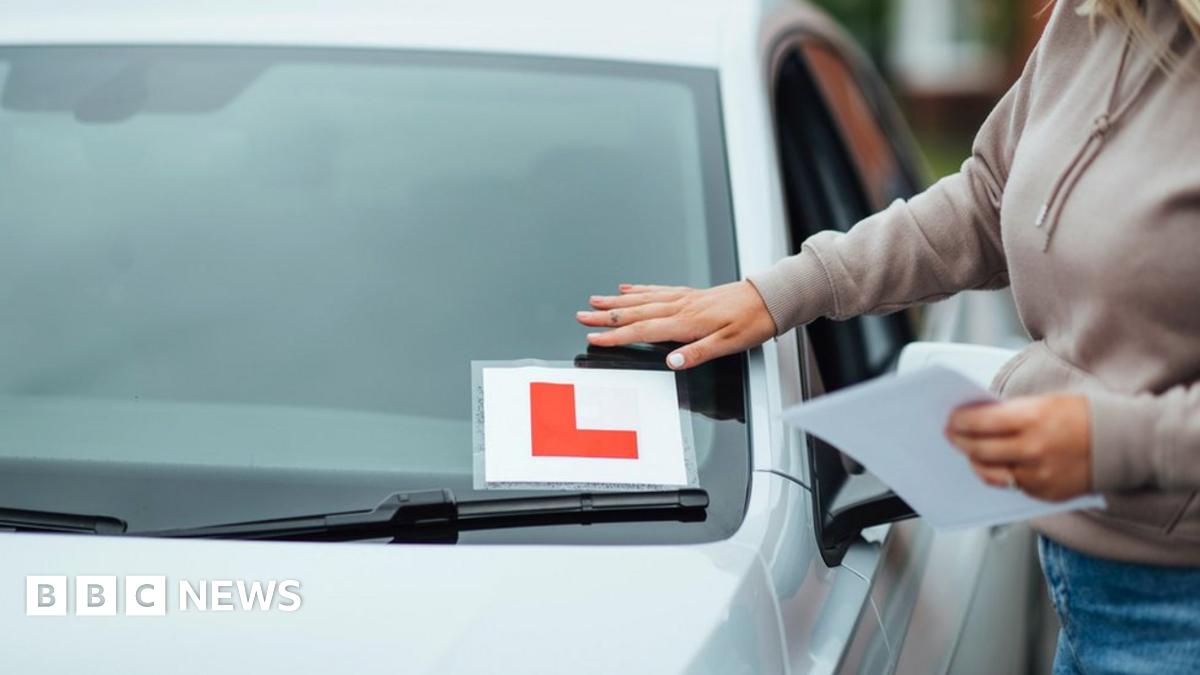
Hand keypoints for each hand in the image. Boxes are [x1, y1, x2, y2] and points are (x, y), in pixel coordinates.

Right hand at [576, 281, 775, 369]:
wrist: (769, 299)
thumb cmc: (752, 322)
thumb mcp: (729, 344)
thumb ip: (698, 353)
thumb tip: (672, 361)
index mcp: (688, 322)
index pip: (643, 331)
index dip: (616, 335)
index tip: (594, 337)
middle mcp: (681, 306)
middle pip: (635, 312)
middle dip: (605, 316)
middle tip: (582, 316)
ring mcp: (684, 298)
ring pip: (642, 299)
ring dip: (616, 301)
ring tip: (594, 300)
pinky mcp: (690, 293)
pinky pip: (657, 290)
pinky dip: (638, 289)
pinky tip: (627, 288)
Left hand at [945, 394, 1092, 501]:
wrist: (1125, 444)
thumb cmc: (1086, 418)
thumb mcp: (1046, 402)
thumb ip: (1012, 412)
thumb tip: (980, 417)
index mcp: (1033, 419)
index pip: (981, 423)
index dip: (960, 421)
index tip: (952, 419)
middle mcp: (1033, 449)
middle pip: (979, 450)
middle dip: (960, 441)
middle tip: (952, 434)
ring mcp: (1038, 475)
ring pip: (990, 473)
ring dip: (974, 461)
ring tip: (970, 451)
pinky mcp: (1044, 493)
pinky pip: (1011, 485)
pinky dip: (1000, 474)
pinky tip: (996, 464)